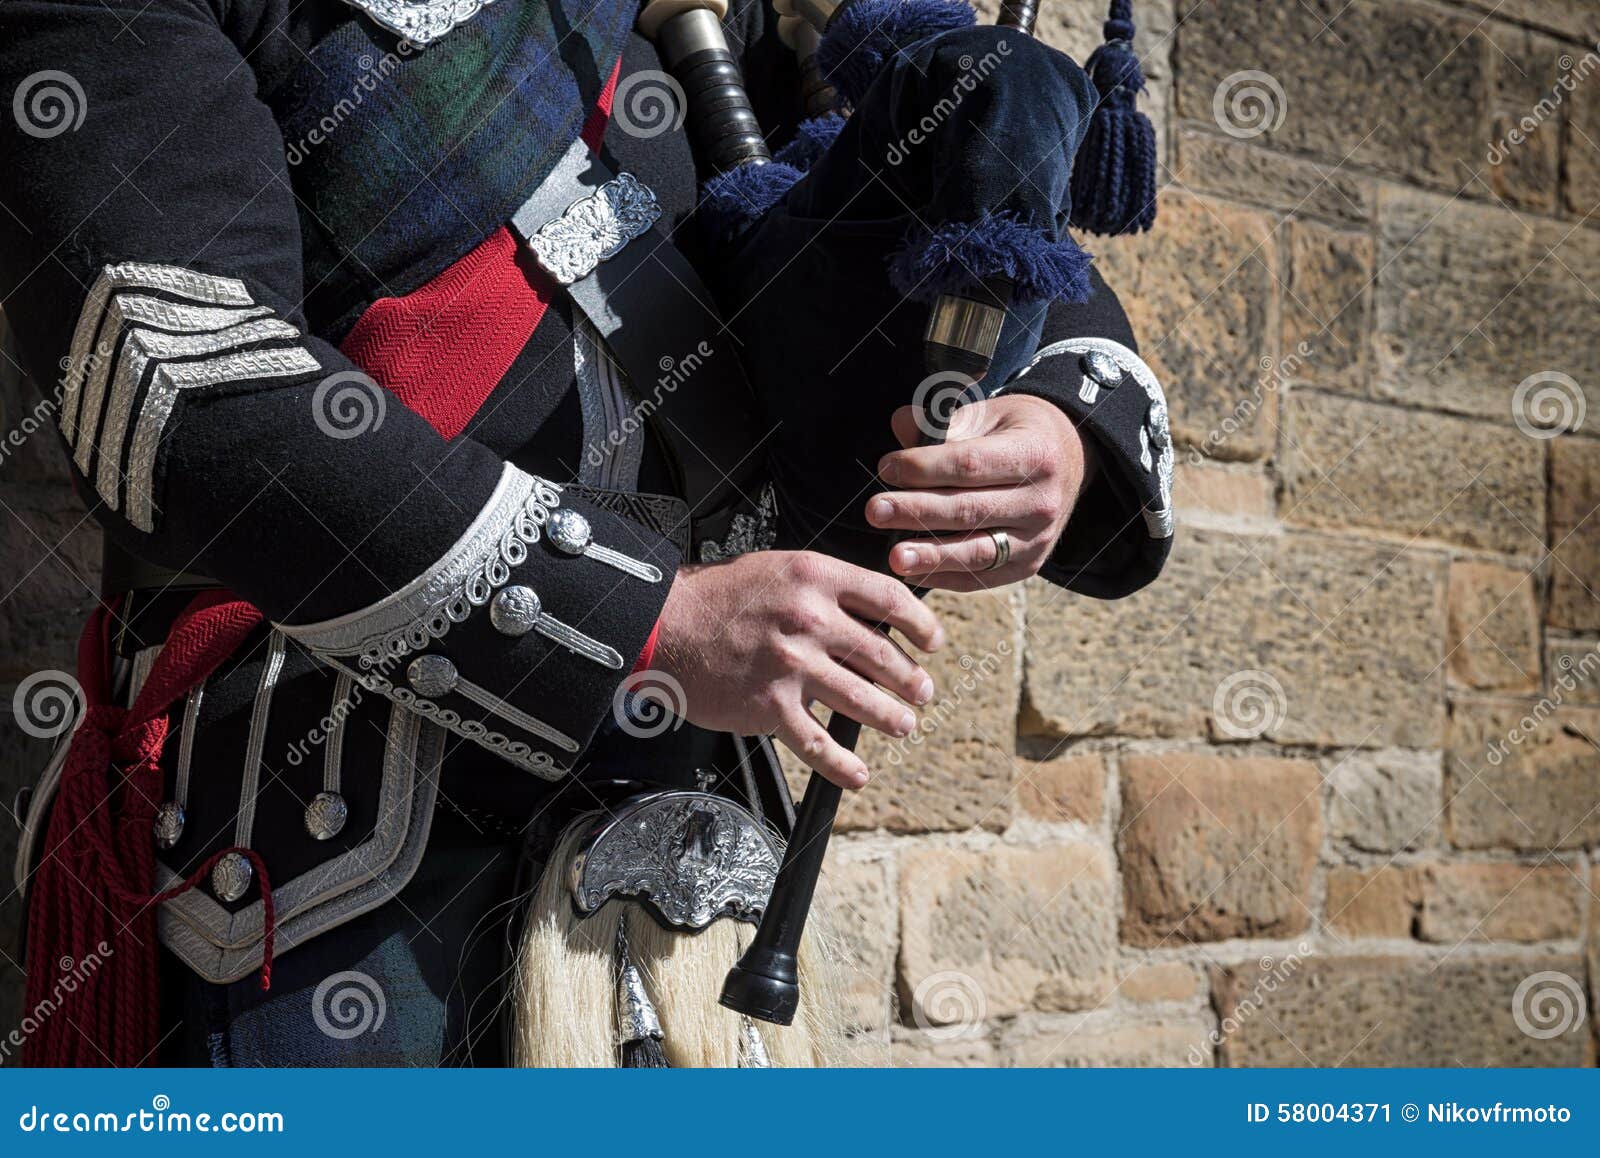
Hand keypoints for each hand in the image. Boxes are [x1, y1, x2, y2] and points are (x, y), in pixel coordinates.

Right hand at [651, 551, 944, 787]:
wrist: (665, 627)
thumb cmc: (720, 597)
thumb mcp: (780, 569)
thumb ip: (826, 589)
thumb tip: (875, 617)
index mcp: (815, 578)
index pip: (889, 599)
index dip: (921, 625)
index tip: (932, 642)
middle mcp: (809, 621)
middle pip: (883, 656)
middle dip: (911, 680)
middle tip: (922, 692)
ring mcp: (791, 667)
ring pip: (862, 702)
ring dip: (892, 719)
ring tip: (903, 725)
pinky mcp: (770, 708)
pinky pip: (818, 745)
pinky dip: (844, 764)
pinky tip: (859, 773)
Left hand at [866, 394, 1094, 589]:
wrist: (1067, 462)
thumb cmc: (1014, 434)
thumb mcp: (988, 415)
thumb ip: (945, 422)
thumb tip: (901, 423)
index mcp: (1035, 454)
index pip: (971, 465)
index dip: (925, 468)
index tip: (886, 468)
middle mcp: (1043, 501)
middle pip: (970, 510)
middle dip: (918, 511)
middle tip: (875, 511)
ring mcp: (1038, 539)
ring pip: (977, 551)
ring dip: (931, 556)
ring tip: (894, 556)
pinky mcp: (1029, 566)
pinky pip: (982, 577)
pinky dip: (946, 576)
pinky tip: (914, 571)